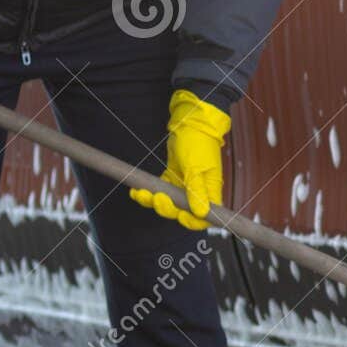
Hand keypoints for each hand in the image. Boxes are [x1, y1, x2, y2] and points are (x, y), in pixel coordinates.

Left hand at [130, 90, 229, 230]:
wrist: (190, 124)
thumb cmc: (199, 143)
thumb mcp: (197, 168)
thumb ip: (198, 192)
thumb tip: (202, 214)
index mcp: (209, 192)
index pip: (203, 217)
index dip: (192, 222)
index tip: (180, 216)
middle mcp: (197, 193)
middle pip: (181, 212)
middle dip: (166, 208)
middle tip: (157, 197)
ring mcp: (183, 186)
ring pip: (168, 204)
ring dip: (153, 202)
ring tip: (141, 193)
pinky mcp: (172, 178)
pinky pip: (160, 191)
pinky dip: (147, 193)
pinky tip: (137, 191)